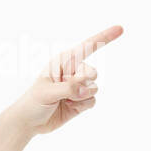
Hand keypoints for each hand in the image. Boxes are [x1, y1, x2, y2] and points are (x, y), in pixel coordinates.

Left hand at [8, 25, 122, 135]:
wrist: (29, 122)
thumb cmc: (33, 102)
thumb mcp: (46, 92)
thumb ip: (68, 88)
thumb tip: (85, 88)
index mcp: (63, 61)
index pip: (87, 46)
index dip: (105, 37)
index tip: (120, 29)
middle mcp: (73, 71)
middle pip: (93, 72)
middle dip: (83, 83)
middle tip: (67, 91)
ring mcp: (79, 86)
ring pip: (94, 89)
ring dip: (80, 97)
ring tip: (63, 100)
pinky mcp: (81, 101)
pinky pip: (93, 101)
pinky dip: (82, 106)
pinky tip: (68, 107)